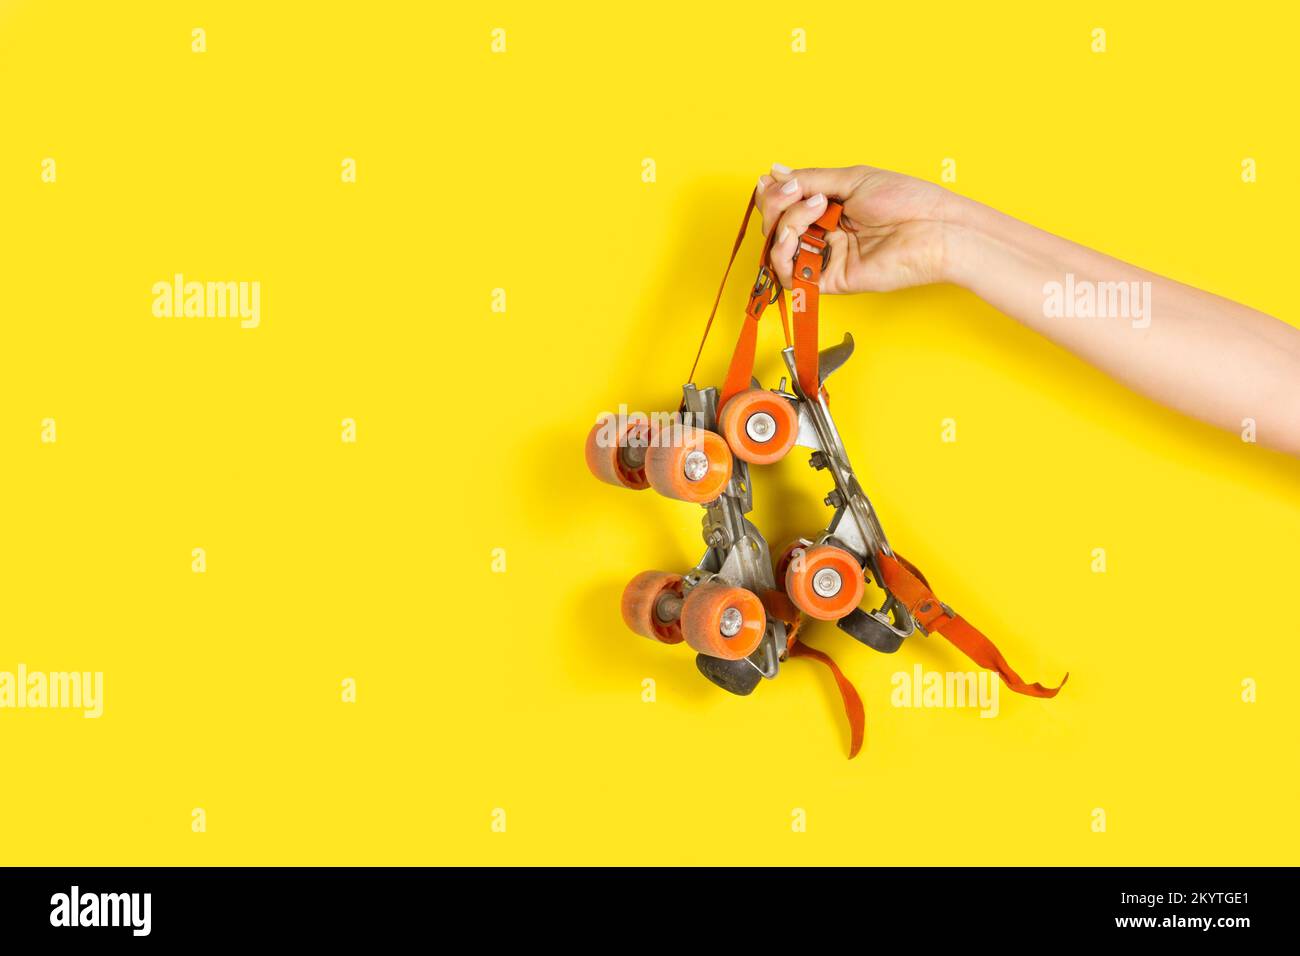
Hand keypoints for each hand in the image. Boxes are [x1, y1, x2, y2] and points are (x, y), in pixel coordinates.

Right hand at [757, 164, 954, 293]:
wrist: (935, 229)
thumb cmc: (906, 201)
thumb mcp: (852, 179)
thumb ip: (810, 179)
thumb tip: (774, 172)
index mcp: (831, 207)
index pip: (786, 204)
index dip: (774, 194)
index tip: (774, 181)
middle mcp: (826, 232)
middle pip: (778, 225)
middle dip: (777, 206)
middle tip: (795, 193)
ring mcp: (828, 256)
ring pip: (780, 249)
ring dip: (783, 225)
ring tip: (811, 210)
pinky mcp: (830, 280)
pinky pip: (791, 276)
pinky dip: (782, 255)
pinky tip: (794, 235)